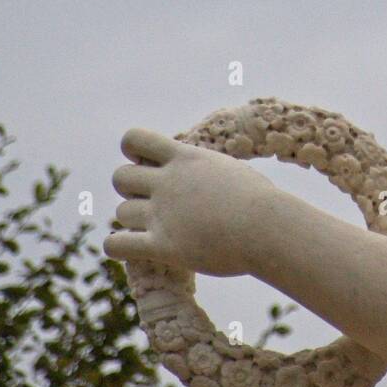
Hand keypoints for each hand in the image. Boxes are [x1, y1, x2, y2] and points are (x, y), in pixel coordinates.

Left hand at [104, 127, 277, 275]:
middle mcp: (168, 182)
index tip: (149, 166)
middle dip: (131, 190)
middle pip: (120, 177)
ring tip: (155, 229)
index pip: (133, 139)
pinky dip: (117, 247)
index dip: (134, 152)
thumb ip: (206, 170)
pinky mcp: (163, 245)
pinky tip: (131, 248)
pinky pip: (117, 244)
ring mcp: (163, 213)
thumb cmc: (262, 202)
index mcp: (185, 157)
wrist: (269, 228)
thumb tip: (203, 175)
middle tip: (154, 203)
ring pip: (120, 213)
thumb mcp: (231, 171)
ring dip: (132, 222)